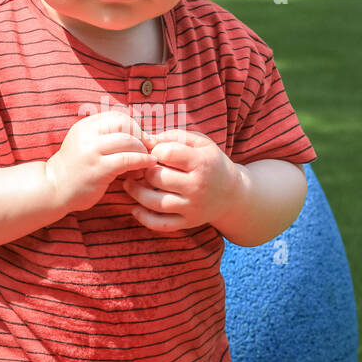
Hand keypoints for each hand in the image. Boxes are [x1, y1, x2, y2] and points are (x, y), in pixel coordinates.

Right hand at [45, 109, 157, 213]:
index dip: (134, 125)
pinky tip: (148, 164)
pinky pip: (127, 159)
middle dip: (141, 135)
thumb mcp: (85, 144)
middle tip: (148, 148)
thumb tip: (138, 132)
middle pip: (125, 125)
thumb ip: (105, 136)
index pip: (117, 116)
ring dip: (143, 149)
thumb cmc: (75, 168)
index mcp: (84, 126)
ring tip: (148, 158)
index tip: (141, 138)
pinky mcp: (98, 169)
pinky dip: (142, 160)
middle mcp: (87, 135)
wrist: (54, 188)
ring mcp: (92, 152)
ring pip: (128, 141)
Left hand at [121, 128, 242, 232]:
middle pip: (157, 177)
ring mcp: (192, 207)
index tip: (154, 152)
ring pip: (154, 202)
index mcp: (202, 163)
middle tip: (141, 168)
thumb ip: (174, 137)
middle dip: (144, 171)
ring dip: (136, 193)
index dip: (154, 150)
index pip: (167, 153)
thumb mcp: (201, 143)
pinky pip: (160, 224)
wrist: (232, 195)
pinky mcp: (188, 222)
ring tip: (129, 185)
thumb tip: (146, 139)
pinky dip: (143, 217)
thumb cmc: (210, 163)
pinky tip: (136, 208)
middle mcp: (197, 187)